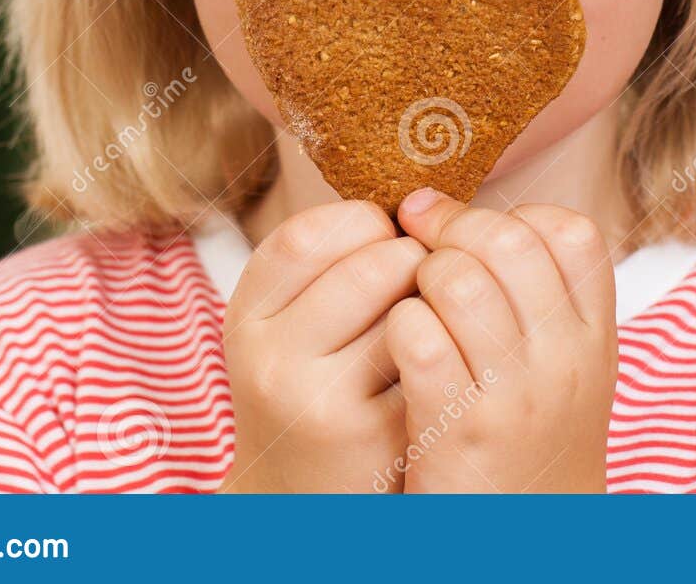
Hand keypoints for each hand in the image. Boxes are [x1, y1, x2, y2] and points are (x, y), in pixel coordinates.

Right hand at [217, 200, 424, 492]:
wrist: (306, 501)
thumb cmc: (314, 384)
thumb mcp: (289, 323)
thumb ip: (328, 262)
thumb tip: (417, 195)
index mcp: (246, 318)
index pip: (310, 233)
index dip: (362, 223)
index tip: (380, 238)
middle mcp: (272, 360)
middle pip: (373, 264)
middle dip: (412, 258)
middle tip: (417, 279)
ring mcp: (322, 402)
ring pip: (412, 308)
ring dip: (437, 300)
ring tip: (430, 315)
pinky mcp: (378, 435)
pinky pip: (437, 357)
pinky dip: (449, 347)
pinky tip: (439, 362)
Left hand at [384, 189, 617, 491]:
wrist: (529, 545)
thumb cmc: (530, 445)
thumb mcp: (566, 373)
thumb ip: (541, 302)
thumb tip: (469, 217)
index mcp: (595, 338)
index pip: (572, 233)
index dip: (515, 216)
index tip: (474, 229)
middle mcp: (565, 360)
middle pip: (508, 242)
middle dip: (452, 228)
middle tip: (419, 236)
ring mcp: (516, 395)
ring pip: (458, 281)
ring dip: (420, 275)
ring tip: (412, 297)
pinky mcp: (460, 429)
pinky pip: (419, 338)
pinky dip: (400, 326)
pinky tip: (400, 343)